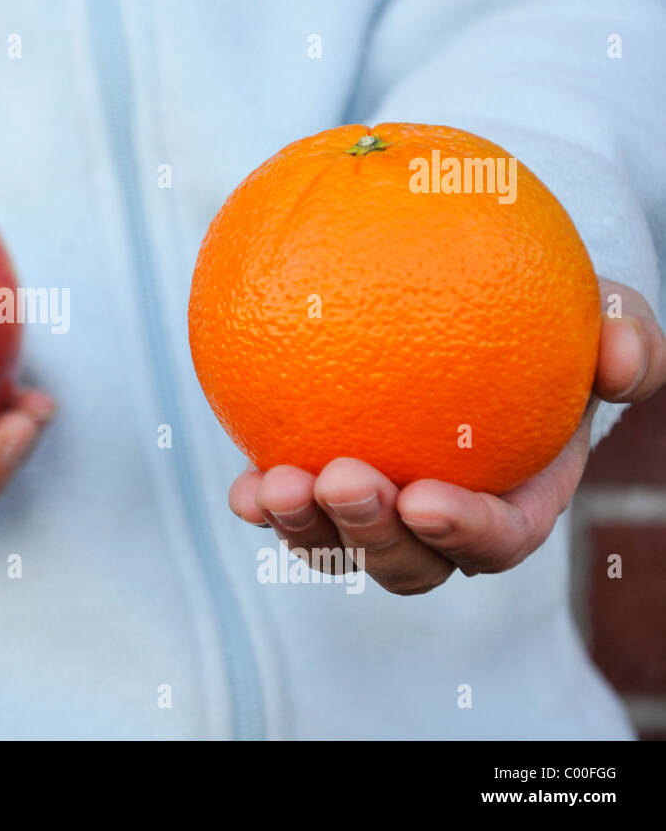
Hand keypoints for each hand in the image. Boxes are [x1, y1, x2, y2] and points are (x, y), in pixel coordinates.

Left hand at [228, 277, 665, 594]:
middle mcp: (441, 520)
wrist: (466, 303)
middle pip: (410, 564)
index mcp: (516, 498)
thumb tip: (622, 363)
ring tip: (273, 484)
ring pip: (339, 547)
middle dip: (372, 537)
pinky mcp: (319, 485)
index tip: (426, 499)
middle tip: (340, 479)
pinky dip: (263, 507)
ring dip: (304, 529)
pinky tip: (242, 489)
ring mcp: (376, 509)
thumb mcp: (602, 310)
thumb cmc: (546, 315)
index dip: (466, 533)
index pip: (500, 538)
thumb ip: (626, 335)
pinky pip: (289, 510)